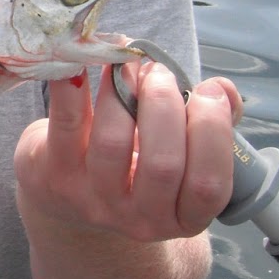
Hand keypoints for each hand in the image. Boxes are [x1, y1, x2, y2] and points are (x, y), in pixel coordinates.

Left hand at [15, 62, 239, 242]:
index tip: (208, 90)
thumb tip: (223, 90)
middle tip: (159, 72)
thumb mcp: (180, 154)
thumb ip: (211, 123)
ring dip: (123, 91)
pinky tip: (81, 59)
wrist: (66, 193)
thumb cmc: (136, 163)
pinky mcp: (55, 176)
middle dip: (166, 105)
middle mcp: (140, 220)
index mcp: (182, 217)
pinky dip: (74, 85)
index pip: (208, 185)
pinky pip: (66, 123)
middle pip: (162, 165)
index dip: (213, 132)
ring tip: (127, 62)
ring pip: (113, 143)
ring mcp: (94, 202)